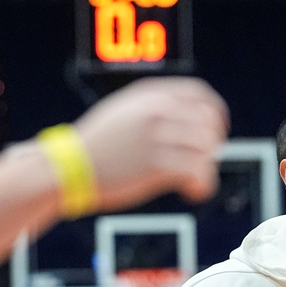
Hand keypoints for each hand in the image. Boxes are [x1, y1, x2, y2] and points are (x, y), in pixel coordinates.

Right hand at [73, 77, 228, 207]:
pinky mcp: (156, 164)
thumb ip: (154, 109)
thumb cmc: (96, 145)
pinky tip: (192, 192)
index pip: (199, 95)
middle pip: (208, 124)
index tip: (217, 131)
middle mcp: (157, 110)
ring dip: (207, 167)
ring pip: (206, 149)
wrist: (68, 168)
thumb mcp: (124, 111)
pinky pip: (196, 172)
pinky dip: (202, 185)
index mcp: (150, 94)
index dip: (215, 114)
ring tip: (195, 180)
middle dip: (213, 145)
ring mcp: (157, 136)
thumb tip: (189, 118)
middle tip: (203, 162)